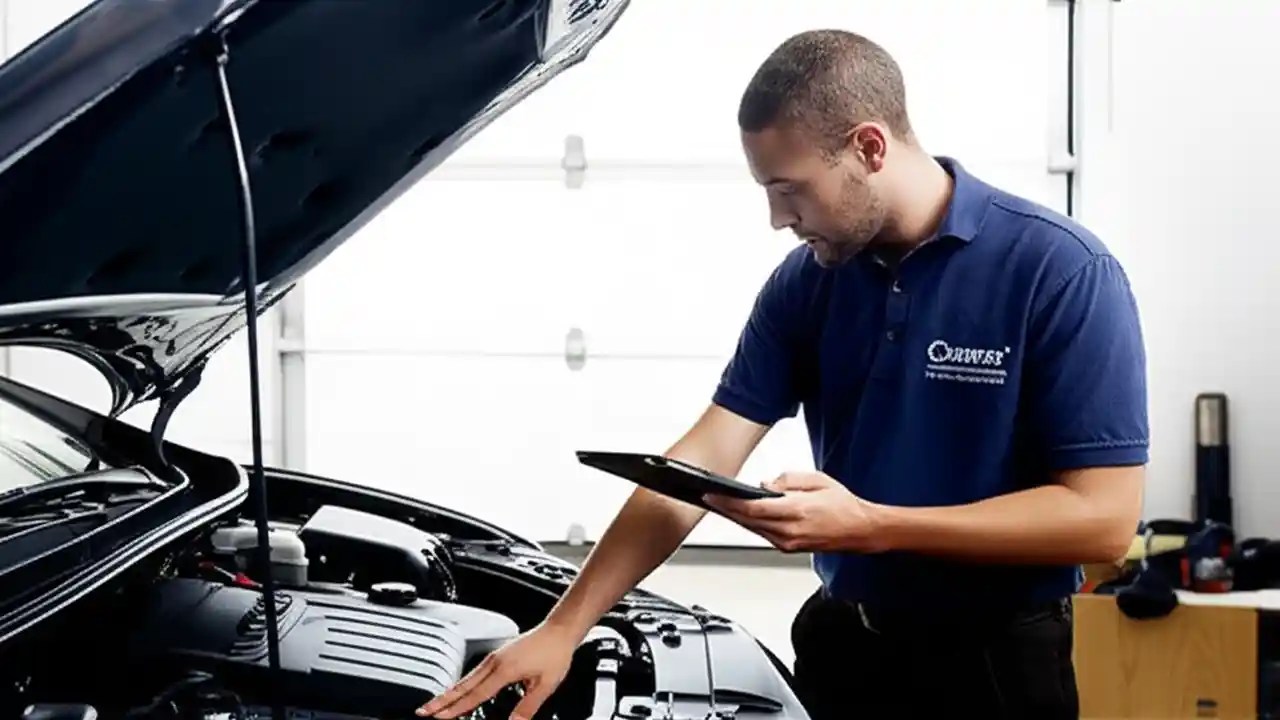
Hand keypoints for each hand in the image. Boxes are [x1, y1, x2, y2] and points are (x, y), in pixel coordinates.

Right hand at [417, 622, 577, 718]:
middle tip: (423, 711)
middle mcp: (495, 662)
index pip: (475, 695)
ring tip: (434, 704)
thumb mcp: (545, 685)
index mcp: (504, 670)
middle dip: (441, 701)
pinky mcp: (497, 656)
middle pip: (462, 686)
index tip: (439, 717)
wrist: (559, 630)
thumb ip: (527, 708)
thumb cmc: (555, 653)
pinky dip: (461, 684)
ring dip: (449, 693)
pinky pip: (474, 673)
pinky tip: (459, 690)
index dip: (456, 709)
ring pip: (466, 678)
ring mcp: (494, 657)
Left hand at [703, 471, 884, 552]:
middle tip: (709, 498)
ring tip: (721, 504)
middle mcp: (790, 531)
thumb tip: (765, 483)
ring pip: (753, 529)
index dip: (729, 502)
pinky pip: (763, 534)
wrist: (861, 531)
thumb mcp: (817, 480)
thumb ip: (788, 480)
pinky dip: (752, 524)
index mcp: (796, 511)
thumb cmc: (844, 505)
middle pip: (748, 520)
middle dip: (726, 509)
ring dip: (737, 517)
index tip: (713, 495)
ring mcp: (789, 542)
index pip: (753, 508)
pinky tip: (743, 515)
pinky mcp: (789, 548)